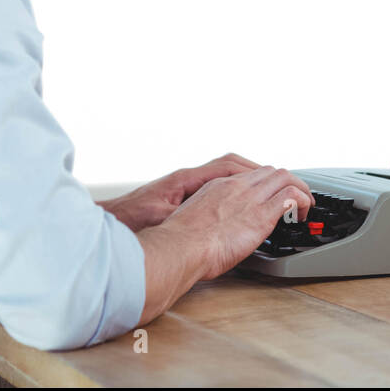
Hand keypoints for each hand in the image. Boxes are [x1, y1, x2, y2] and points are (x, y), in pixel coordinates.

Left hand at [98, 153, 262, 231]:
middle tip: (279, 182)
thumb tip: (213, 214)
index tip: (274, 178)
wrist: (110, 226)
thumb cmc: (130, 220)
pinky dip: (232, 192)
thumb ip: (188, 212)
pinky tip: (239, 206)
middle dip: (255, 171)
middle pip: (229, 165)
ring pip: (222, 176)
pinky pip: (214, 189)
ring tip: (265, 191)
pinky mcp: (180, 200)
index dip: (253, 170)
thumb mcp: (163, 216)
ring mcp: (184, 188)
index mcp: (186, 179)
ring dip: (244, 180)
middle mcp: (187, 179)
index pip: (228, 164)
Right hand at [164, 165, 314, 278]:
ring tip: (306, 205)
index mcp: (218, 186)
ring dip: (300, 189)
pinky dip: (302, 201)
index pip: (250, 175)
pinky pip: (291, 197)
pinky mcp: (261, 215)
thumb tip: (208, 230)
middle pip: (271, 171)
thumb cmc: (180, 241)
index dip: (265, 184)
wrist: (181, 247)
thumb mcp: (191, 219)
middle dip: (287, 181)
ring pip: (285, 177)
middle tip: (295, 198)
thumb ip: (205, 218)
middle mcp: (236, 187)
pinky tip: (302, 215)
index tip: (270, 195)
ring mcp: (250, 199)